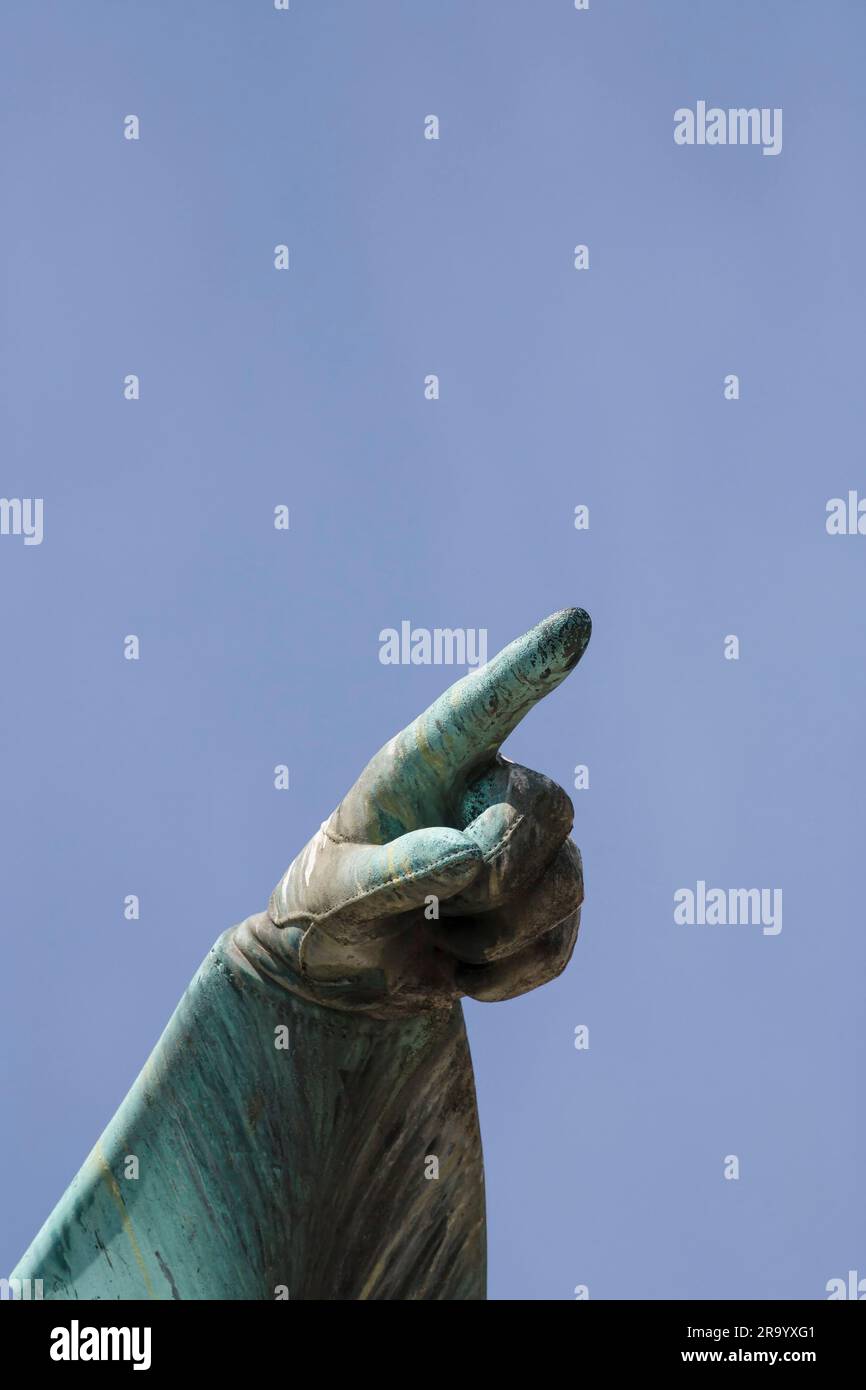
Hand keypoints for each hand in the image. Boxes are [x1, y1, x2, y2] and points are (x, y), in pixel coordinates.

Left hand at [237, 608, 590, 1017]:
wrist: (348, 974)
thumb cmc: (327, 912)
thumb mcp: (330, 898)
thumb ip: (388, 874)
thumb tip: (469, 855)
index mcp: (428, 762)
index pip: (485, 705)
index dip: (529, 666)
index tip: (575, 623)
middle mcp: (489, 788)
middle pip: (544, 808)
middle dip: (495, 873)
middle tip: (431, 910)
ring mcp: (531, 844)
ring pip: (564, 882)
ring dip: (490, 935)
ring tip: (435, 934)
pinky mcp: (552, 905)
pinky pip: (559, 944)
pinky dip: (506, 975)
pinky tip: (459, 967)